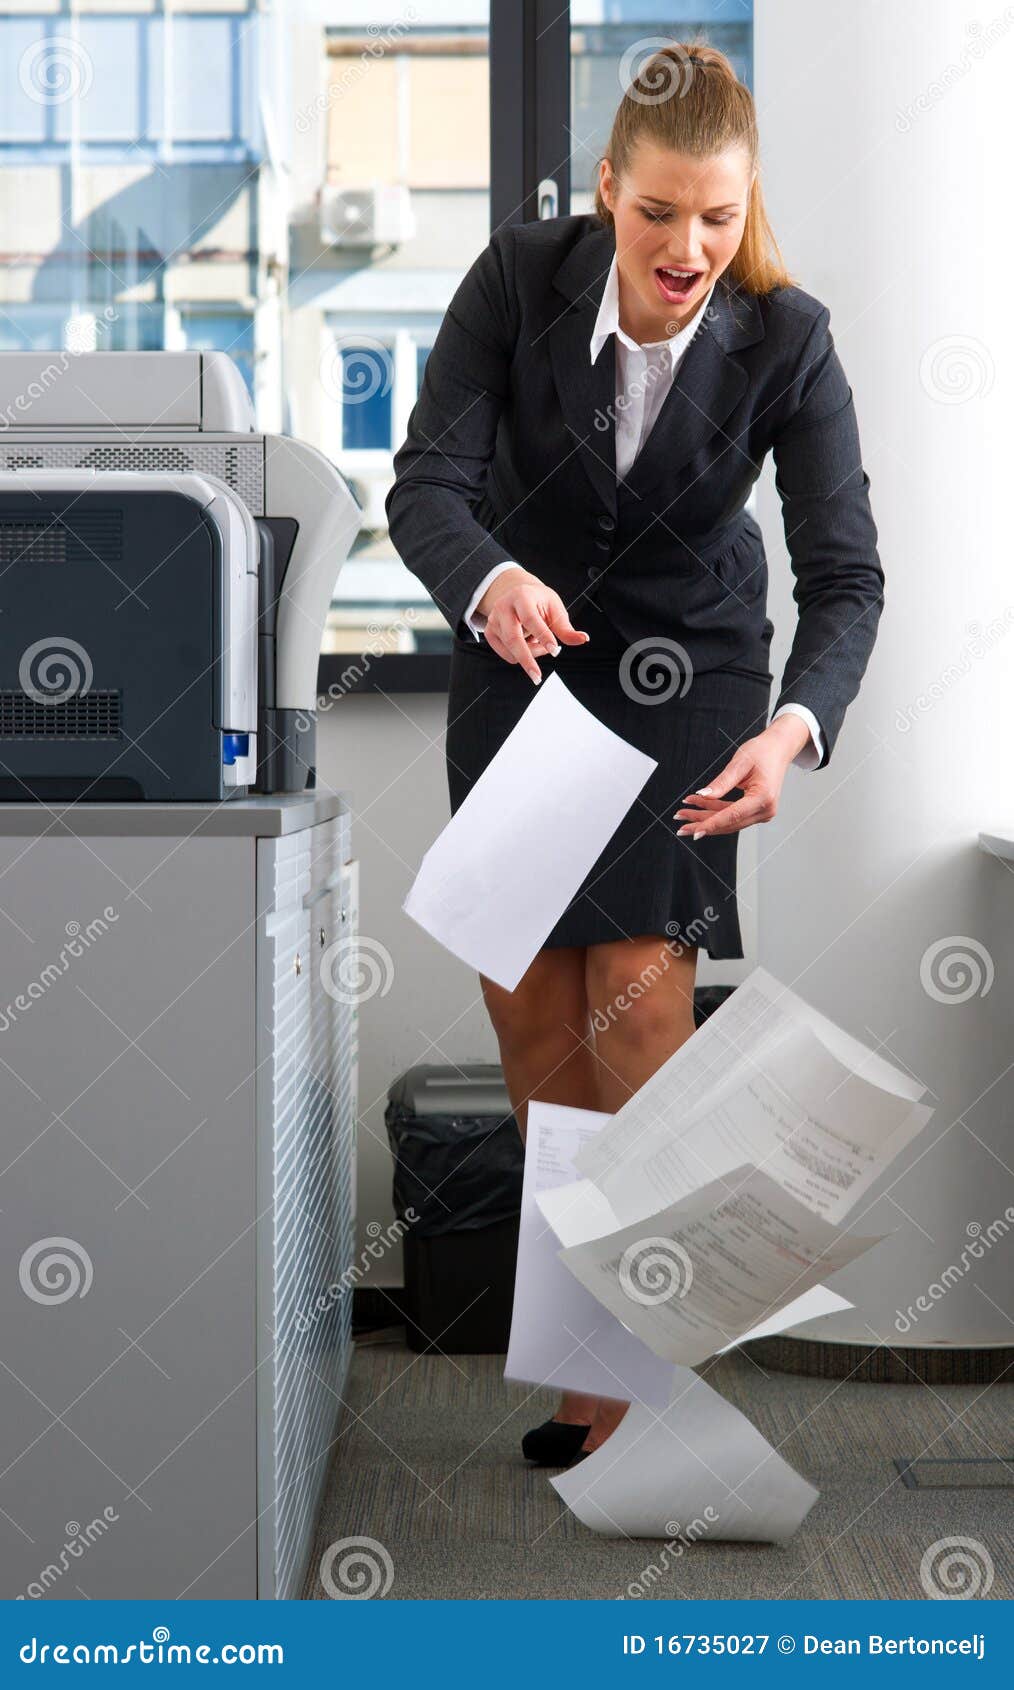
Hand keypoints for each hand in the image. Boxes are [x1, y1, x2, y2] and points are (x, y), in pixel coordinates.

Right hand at [476, 567, 588, 683]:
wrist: (517, 592)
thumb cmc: (538, 601)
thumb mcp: (555, 608)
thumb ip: (566, 628)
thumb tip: (582, 639)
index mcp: (521, 596)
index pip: (531, 619)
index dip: (543, 636)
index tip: (555, 650)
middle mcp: (503, 607)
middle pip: (513, 638)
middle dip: (527, 659)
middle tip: (537, 676)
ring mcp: (493, 620)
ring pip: (511, 649)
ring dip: (530, 653)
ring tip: (539, 643)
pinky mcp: (489, 632)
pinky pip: (506, 654)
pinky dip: (519, 655)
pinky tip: (527, 643)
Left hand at [672, 715, 810, 838]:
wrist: (778, 748)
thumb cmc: (763, 751)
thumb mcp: (739, 763)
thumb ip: (722, 782)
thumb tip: (703, 794)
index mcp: (763, 797)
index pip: (732, 815)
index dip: (711, 824)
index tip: (694, 831)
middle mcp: (766, 809)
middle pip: (728, 823)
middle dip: (702, 822)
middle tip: (680, 824)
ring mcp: (763, 812)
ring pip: (728, 821)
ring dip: (706, 817)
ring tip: (685, 813)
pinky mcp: (757, 811)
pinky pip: (733, 815)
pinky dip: (715, 811)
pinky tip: (699, 806)